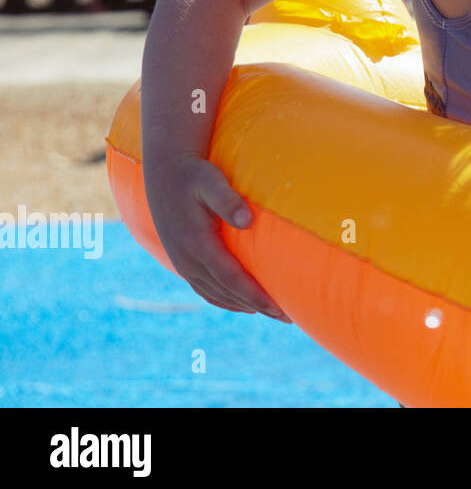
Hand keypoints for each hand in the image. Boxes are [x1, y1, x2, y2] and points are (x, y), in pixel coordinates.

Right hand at [144, 153, 290, 321]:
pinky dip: (225, 300)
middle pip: (227, 293)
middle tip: (288, 317)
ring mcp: (183, 262)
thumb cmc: (194, 173)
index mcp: (196, 243)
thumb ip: (227, 199)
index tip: (279, 308)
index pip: (231, 278)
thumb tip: (246, 220)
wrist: (164, 172)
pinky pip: (205, 289)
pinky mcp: (182, 260)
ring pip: (216, 294)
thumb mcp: (211, 180)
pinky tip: (243, 303)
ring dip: (243, 306)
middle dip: (258, 307)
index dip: (255, 295)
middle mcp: (187, 259)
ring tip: (272, 313)